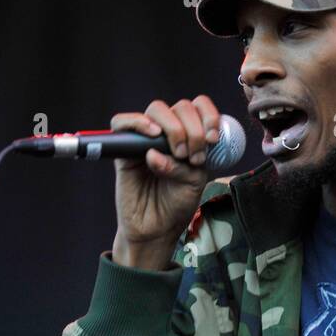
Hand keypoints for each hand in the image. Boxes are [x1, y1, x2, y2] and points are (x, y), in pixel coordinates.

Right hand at [111, 95, 220, 266]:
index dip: (209, 116)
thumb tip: (157, 152)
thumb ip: (185, 164)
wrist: (156, 229)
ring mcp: (146, 138)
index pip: (200, 108)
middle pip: (181, 107)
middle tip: (192, 156)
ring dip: (173, 128)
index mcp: (191, 137)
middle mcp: (169, 133)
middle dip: (193, 129)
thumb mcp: (193, 182)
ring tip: (178, 154)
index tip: (213, 138)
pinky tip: (152, 136)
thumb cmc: (176, 204)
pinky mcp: (124, 149)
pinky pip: (122, 123)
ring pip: (157, 109)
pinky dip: (137, 123)